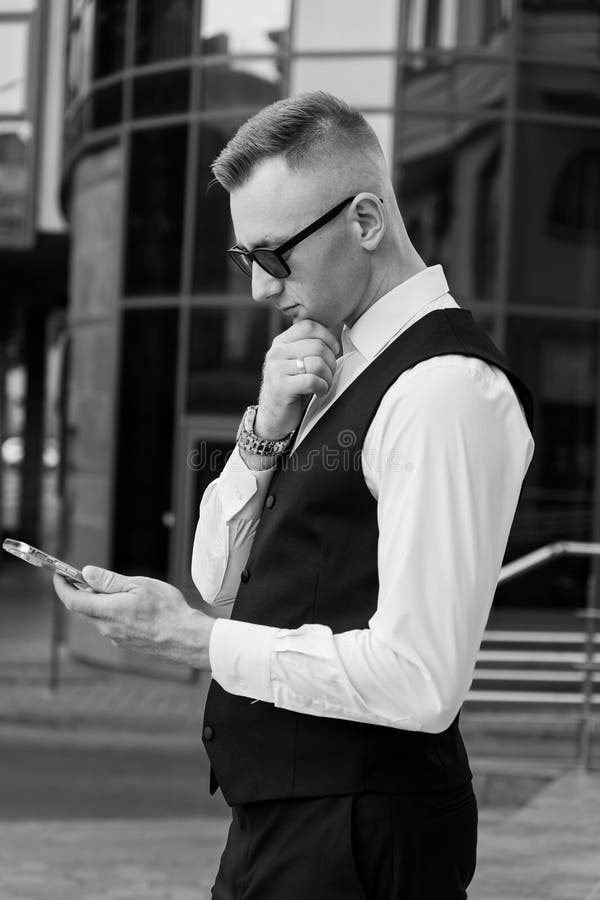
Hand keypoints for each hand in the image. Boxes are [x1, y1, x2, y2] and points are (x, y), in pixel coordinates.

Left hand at [52, 566, 214, 668]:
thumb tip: (86, 574)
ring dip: (97, 602)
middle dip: (78, 592)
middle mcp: (107, 627)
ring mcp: (116, 637)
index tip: (59, 575)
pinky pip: (109, 625)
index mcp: (107, 611)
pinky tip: (127, 605)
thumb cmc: (167, 609)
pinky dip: (109, 612)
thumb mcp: (138, 585)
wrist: (186, 638)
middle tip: (83, 577)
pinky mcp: (125, 643)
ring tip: (114, 588)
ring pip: (97, 617)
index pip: (72, 600)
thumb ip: (109, 581)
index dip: (62, 586)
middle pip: (82, 609)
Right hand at [256, 319, 339, 438]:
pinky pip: (313, 380)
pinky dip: (322, 387)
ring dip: (328, 376)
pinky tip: (319, 391)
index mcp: (280, 342)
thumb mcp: (295, 361)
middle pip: (317, 346)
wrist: (273, 416)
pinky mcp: (281, 387)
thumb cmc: (291, 387)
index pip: (309, 326)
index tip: (333, 350)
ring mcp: (276, 370)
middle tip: (329, 374)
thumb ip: (307, 346)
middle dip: (331, 362)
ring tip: (324, 384)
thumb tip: (335, 331)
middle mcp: (276, 353)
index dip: (328, 337)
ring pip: (317, 363)